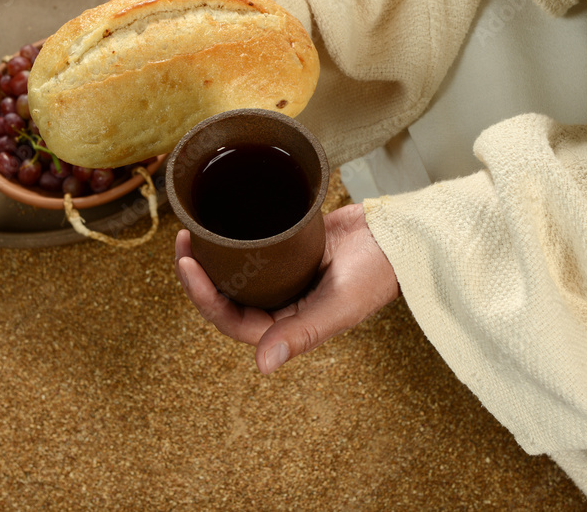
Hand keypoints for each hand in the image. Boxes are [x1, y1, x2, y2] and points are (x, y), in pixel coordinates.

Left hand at [175, 203, 399, 373]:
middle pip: (227, 297)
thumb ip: (302, 335)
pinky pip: (252, 249)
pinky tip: (217, 221)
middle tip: (183, 243)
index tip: (187, 264)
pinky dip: (232, 240)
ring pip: (235, 274)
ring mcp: (283, 276)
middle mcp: (282, 304)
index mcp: (288, 326)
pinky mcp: (288, 249)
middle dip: (198, 275)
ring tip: (191, 231)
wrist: (403, 233)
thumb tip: (261, 366)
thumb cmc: (379, 274)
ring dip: (211, 257)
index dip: (204, 297)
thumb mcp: (340, 305)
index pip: (232, 320)